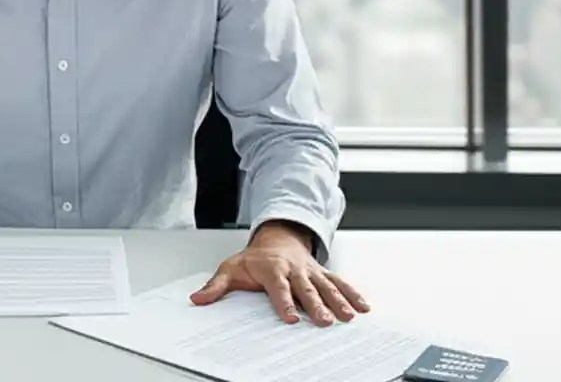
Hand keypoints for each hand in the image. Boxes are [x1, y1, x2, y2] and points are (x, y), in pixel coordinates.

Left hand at [189, 221, 369, 326]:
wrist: (275, 240)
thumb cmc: (253, 259)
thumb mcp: (230, 269)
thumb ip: (215, 287)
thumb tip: (197, 300)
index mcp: (271, 269)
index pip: (278, 288)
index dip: (284, 303)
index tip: (290, 318)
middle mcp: (294, 269)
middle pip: (305, 289)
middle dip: (316, 305)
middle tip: (324, 321)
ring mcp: (310, 271)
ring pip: (326, 286)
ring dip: (338, 301)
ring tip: (348, 316)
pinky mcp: (323, 273)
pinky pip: (340, 283)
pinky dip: (353, 293)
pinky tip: (363, 307)